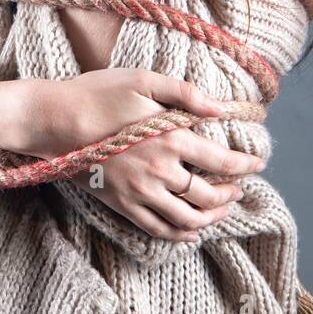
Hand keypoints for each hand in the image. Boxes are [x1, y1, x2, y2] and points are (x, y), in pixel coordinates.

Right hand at [36, 68, 266, 242]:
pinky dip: (180, 234)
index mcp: (171, 138)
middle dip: (231, 194)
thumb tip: (221, 108)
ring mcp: (140, 192)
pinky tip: (190, 231)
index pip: (222, 160)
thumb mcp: (144, 80)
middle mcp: (161, 171)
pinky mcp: (122, 204)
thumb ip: (186, 94)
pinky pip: (158, 228)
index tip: (258, 164)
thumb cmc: (98, 93)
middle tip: (239, 189)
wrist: (54, 120)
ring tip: (221, 211)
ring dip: (211, 218)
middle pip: (209, 195)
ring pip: (188, 218)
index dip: (246, 165)